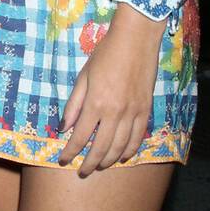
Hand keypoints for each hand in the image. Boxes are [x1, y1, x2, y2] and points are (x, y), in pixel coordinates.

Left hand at [58, 5, 166, 175]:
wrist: (136, 39)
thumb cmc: (106, 53)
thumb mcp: (84, 75)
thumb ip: (74, 104)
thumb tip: (64, 128)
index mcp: (96, 103)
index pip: (81, 137)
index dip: (71, 151)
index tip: (64, 160)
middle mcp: (115, 113)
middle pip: (101, 148)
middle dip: (90, 163)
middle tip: (83, 171)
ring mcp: (132, 113)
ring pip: (120, 147)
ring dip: (108, 161)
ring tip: (100, 166)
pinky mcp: (146, 110)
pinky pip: (138, 138)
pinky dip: (130, 151)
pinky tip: (123, 156)